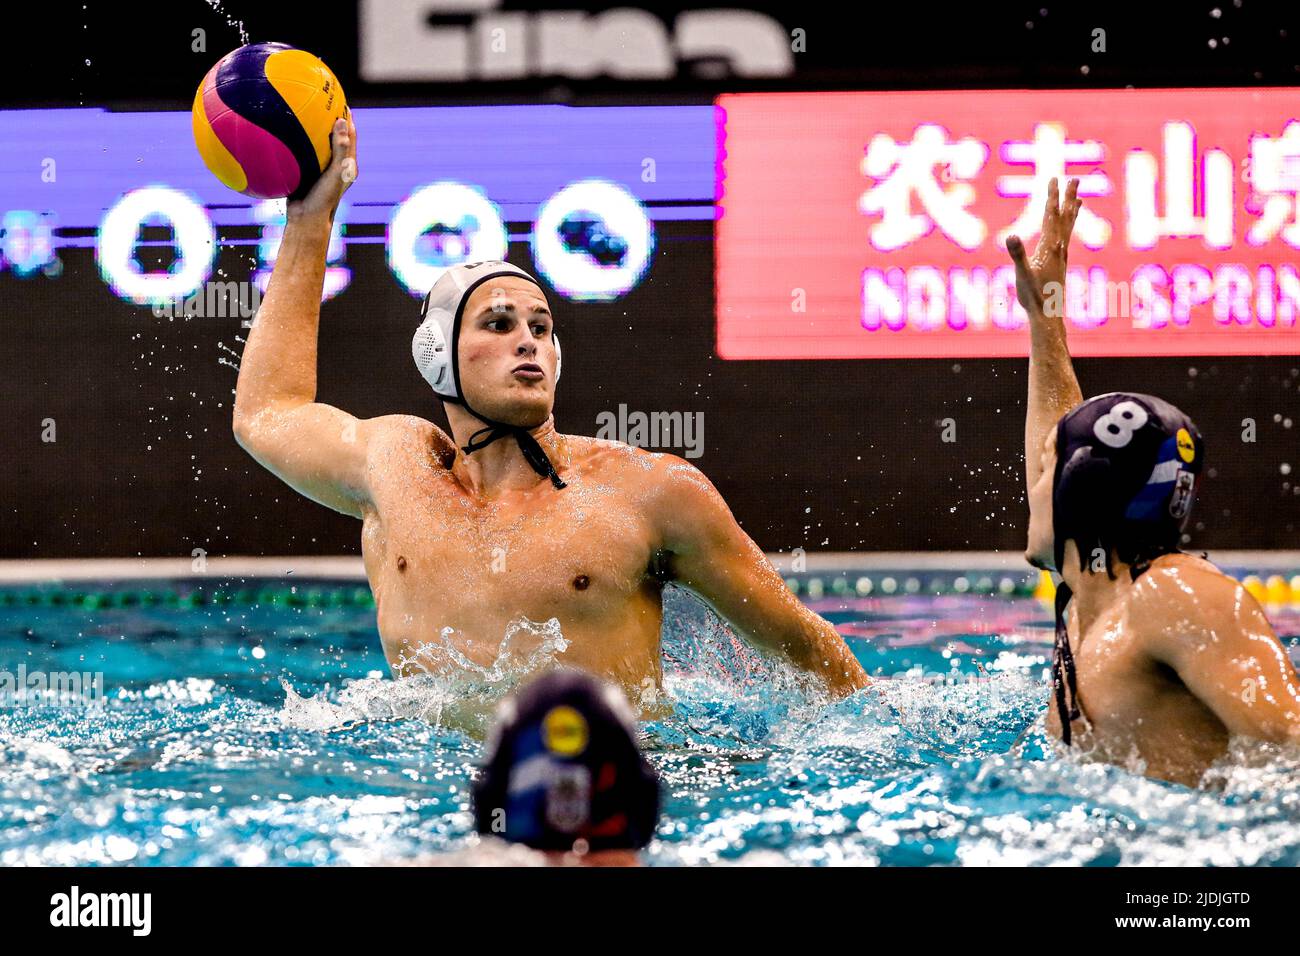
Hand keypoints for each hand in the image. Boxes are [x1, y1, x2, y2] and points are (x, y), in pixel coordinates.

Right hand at [287, 106, 356, 223]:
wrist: (306, 220)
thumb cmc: (324, 199)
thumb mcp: (335, 172)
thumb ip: (339, 148)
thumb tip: (342, 121)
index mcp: (347, 164)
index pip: (350, 134)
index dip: (346, 116)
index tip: (339, 98)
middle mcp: (335, 165)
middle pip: (333, 136)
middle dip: (327, 118)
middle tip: (317, 98)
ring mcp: (319, 170)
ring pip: (315, 144)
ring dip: (309, 129)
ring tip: (297, 110)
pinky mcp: (305, 174)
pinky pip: (299, 154)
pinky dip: (293, 143)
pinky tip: (280, 133)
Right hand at [1005, 177, 1079, 318]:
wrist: (1047, 315)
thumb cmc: (1034, 297)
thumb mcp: (1022, 274)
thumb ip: (1017, 255)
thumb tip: (1012, 236)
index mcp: (1049, 247)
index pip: (1050, 216)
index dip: (1051, 197)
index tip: (1053, 179)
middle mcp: (1059, 249)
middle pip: (1065, 218)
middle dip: (1068, 198)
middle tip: (1075, 179)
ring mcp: (1060, 257)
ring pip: (1068, 229)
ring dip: (1072, 212)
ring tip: (1079, 199)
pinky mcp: (1059, 265)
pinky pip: (1065, 240)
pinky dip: (1067, 230)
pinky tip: (1066, 232)